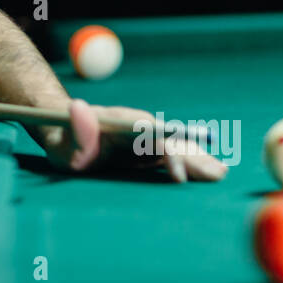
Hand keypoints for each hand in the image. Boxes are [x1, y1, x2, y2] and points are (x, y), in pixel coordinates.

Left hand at [35, 99, 227, 181]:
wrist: (64, 130)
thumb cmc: (63, 139)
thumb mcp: (63, 142)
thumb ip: (75, 131)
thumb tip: (77, 106)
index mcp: (124, 123)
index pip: (152, 136)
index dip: (168, 152)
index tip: (178, 174)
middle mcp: (140, 127)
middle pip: (171, 142)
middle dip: (194, 158)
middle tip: (217, 175)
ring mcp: (146, 138)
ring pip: (177, 147)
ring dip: (198, 159)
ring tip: (219, 174)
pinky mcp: (147, 150)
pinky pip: (173, 155)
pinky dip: (191, 162)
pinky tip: (208, 171)